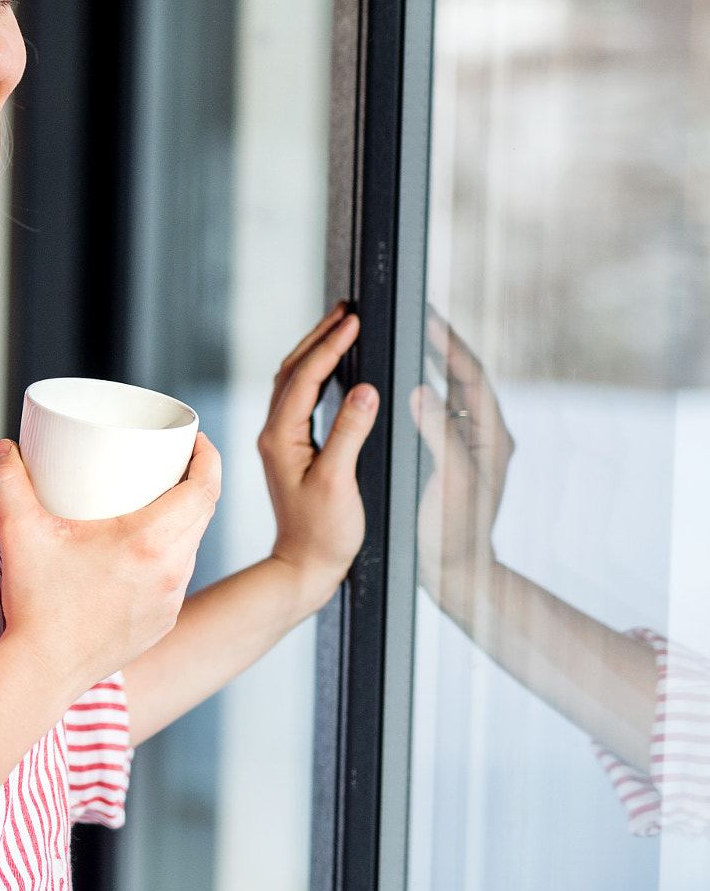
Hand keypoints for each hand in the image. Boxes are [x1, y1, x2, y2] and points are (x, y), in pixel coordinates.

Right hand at [0, 434, 220, 695]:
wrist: (43, 671)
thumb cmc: (36, 603)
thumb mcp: (20, 531)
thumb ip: (10, 481)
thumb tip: (7, 447)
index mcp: (147, 542)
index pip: (203, 490)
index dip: (208, 458)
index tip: (197, 439)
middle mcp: (170, 572)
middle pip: (203, 513)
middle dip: (196, 480)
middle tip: (172, 460)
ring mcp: (170, 601)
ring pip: (192, 546)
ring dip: (184, 518)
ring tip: (159, 499)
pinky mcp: (162, 622)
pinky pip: (178, 575)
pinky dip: (170, 553)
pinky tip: (148, 548)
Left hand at [261, 303, 377, 607]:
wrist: (306, 566)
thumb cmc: (324, 531)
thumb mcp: (341, 482)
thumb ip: (351, 433)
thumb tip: (365, 389)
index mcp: (281, 436)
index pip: (304, 377)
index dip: (330, 345)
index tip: (353, 320)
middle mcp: (274, 432)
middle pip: (292, 370)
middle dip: (319, 336)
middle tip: (345, 309)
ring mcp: (280, 440)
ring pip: (293, 381)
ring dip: (315, 351)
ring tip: (340, 326)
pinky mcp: (291, 448)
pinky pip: (300, 398)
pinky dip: (315, 374)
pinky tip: (333, 369)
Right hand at [413, 310, 515, 598]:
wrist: (458, 574)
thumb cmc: (454, 532)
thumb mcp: (449, 481)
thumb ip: (439, 434)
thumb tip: (422, 389)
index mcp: (491, 437)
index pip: (472, 376)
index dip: (449, 344)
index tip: (425, 316)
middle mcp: (484, 437)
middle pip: (463, 378)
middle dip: (441, 345)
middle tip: (414, 316)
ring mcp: (469, 448)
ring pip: (451, 394)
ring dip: (432, 365)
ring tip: (406, 339)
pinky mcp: (452, 459)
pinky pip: (438, 413)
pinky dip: (422, 390)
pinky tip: (400, 386)